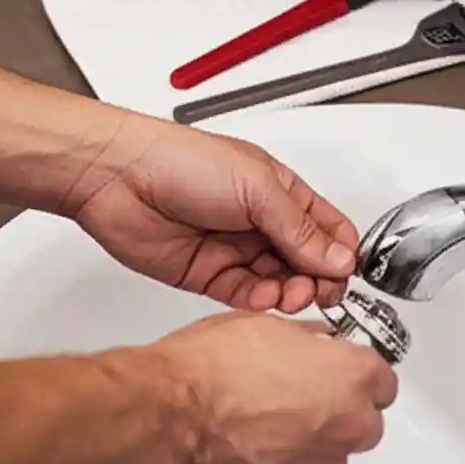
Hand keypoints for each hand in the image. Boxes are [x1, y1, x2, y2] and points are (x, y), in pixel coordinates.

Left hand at [69, 118, 359, 312]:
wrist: (117, 177)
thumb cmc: (180, 162)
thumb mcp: (257, 187)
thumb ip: (300, 229)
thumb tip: (339, 258)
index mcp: (280, 192)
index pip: (327, 229)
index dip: (341, 252)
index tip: (347, 272)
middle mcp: (261, 222)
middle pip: (308, 262)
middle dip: (319, 278)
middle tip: (321, 290)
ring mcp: (236, 250)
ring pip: (280, 283)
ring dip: (292, 292)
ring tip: (292, 293)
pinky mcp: (210, 276)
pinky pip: (247, 296)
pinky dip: (262, 302)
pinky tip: (267, 298)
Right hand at [114, 311, 397, 463]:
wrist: (163, 425)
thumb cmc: (202, 375)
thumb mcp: (261, 327)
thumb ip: (303, 342)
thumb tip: (313, 346)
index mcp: (349, 377)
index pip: (382, 381)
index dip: (355, 377)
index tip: (339, 377)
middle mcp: (346, 427)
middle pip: (363, 424)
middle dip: (337, 415)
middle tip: (294, 404)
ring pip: (329, 459)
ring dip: (307, 448)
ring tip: (259, 434)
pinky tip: (248, 460)